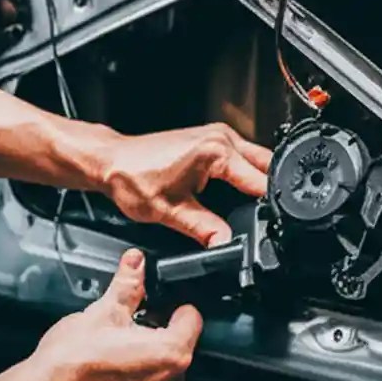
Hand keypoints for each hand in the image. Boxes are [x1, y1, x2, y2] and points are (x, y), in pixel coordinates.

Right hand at [13, 249, 202, 380]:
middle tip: (128, 322)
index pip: (193, 317)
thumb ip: (128, 285)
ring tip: (116, 344)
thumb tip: (136, 263)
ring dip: (147, 351)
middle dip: (158, 328)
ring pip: (165, 364)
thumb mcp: (102, 312)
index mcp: (172, 353)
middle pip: (180, 342)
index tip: (155, 301)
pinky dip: (138, 372)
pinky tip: (111, 364)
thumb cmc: (70, 363)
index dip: (174, 304)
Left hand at [100, 123, 271, 246]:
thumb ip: (203, 229)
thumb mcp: (169, 211)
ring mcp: (217, 136)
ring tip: (254, 206)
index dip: (267, 205)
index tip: (270, 223)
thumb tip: (226, 244)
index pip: (260, 181)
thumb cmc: (132, 177)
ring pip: (258, 158)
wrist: (111, 161)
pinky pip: (244, 155)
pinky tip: (242, 191)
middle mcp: (221, 138)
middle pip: (267, 165)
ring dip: (260, 180)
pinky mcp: (212, 139)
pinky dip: (248, 172)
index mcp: (215, 152)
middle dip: (270, 190)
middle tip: (265, 217)